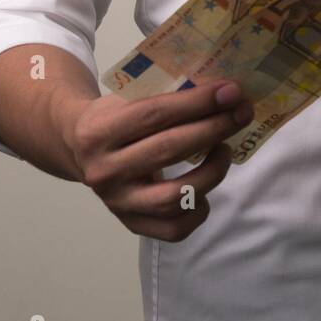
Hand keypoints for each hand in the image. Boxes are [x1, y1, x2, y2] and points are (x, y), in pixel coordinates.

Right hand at [64, 77, 252, 240]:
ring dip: (212, 171)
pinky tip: (206, 188)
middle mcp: (104, 171)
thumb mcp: (125, 98)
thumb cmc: (114, 117)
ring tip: (225, 149)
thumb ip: (165, 96)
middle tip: (241, 113)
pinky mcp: (131, 225)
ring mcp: (117, 203)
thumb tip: (222, 92)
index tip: (230, 92)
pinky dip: (199, 209)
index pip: (155, 114)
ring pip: (176, 197)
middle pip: (169, 150)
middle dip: (214, 129)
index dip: (197, 102)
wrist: (78, 148)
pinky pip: (175, 228)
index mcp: (99, 132)